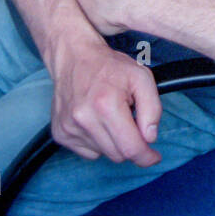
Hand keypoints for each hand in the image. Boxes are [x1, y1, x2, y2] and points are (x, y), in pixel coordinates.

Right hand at [48, 39, 161, 165]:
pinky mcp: (60, 134)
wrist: (74, 58)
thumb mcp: (142, 78)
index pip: (130, 147)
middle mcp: (84, 120)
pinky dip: (98, 142)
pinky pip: (88, 152)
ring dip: (113, 142)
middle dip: (131, 145)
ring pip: (104, 154)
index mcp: (106, 105)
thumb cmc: (110, 67)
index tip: (154, 157)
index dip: (146, 156)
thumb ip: (152, 108)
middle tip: (133, 124)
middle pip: (118, 155)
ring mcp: (69, 128)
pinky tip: (97, 121)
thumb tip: (149, 137)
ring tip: (111, 116)